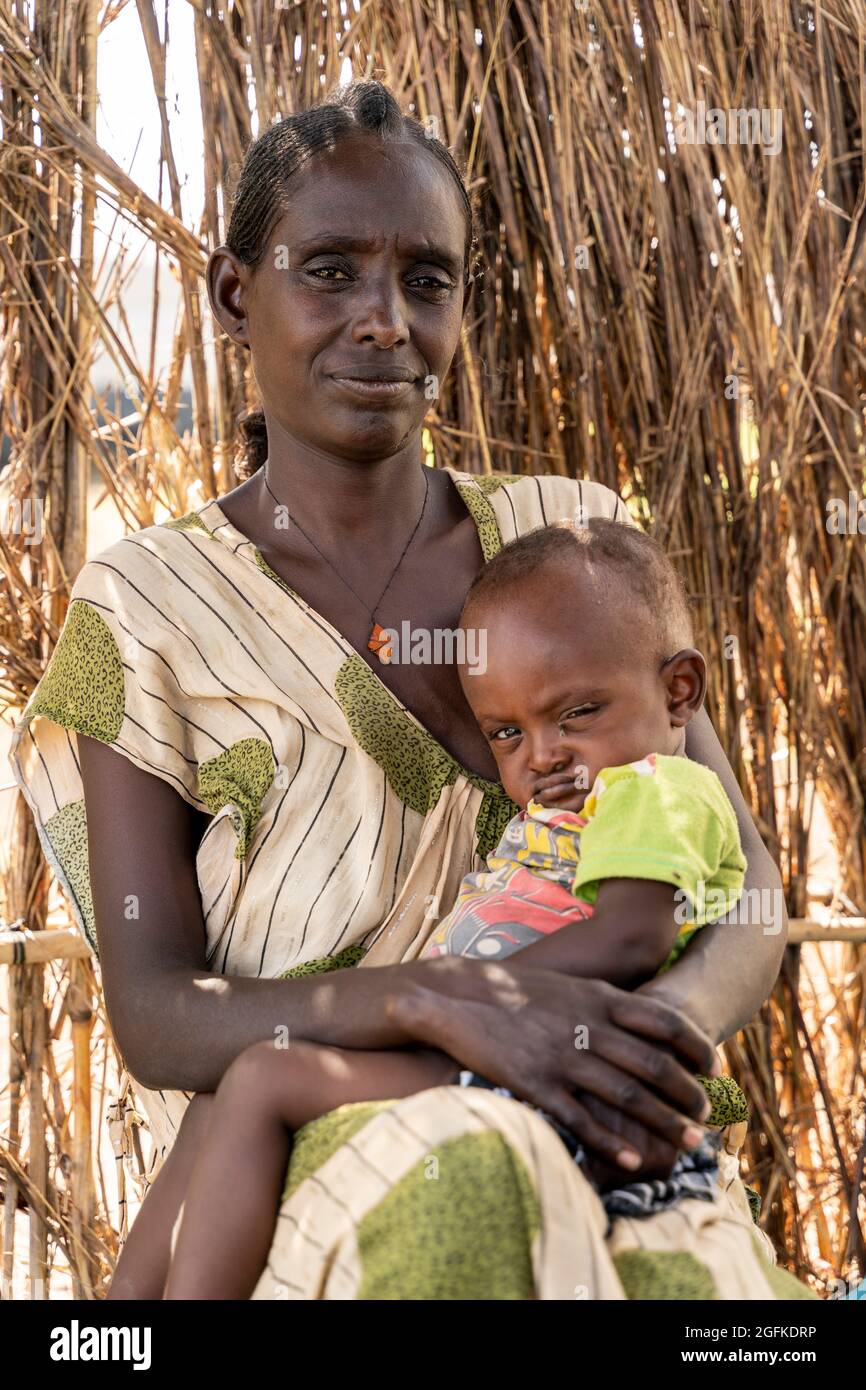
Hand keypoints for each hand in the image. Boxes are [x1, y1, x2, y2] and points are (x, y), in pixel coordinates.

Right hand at [396, 957, 715, 1172]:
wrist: (457, 995)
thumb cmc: (515, 991)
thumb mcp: (570, 986)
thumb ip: (606, 1003)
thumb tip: (645, 1020)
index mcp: (599, 999)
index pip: (663, 1021)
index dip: (695, 1045)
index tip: (715, 1066)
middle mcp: (588, 1027)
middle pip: (653, 1064)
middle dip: (687, 1092)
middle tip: (705, 1115)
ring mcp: (563, 1057)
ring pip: (626, 1095)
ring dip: (663, 1121)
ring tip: (690, 1143)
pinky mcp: (536, 1083)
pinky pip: (581, 1118)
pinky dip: (610, 1142)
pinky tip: (632, 1160)